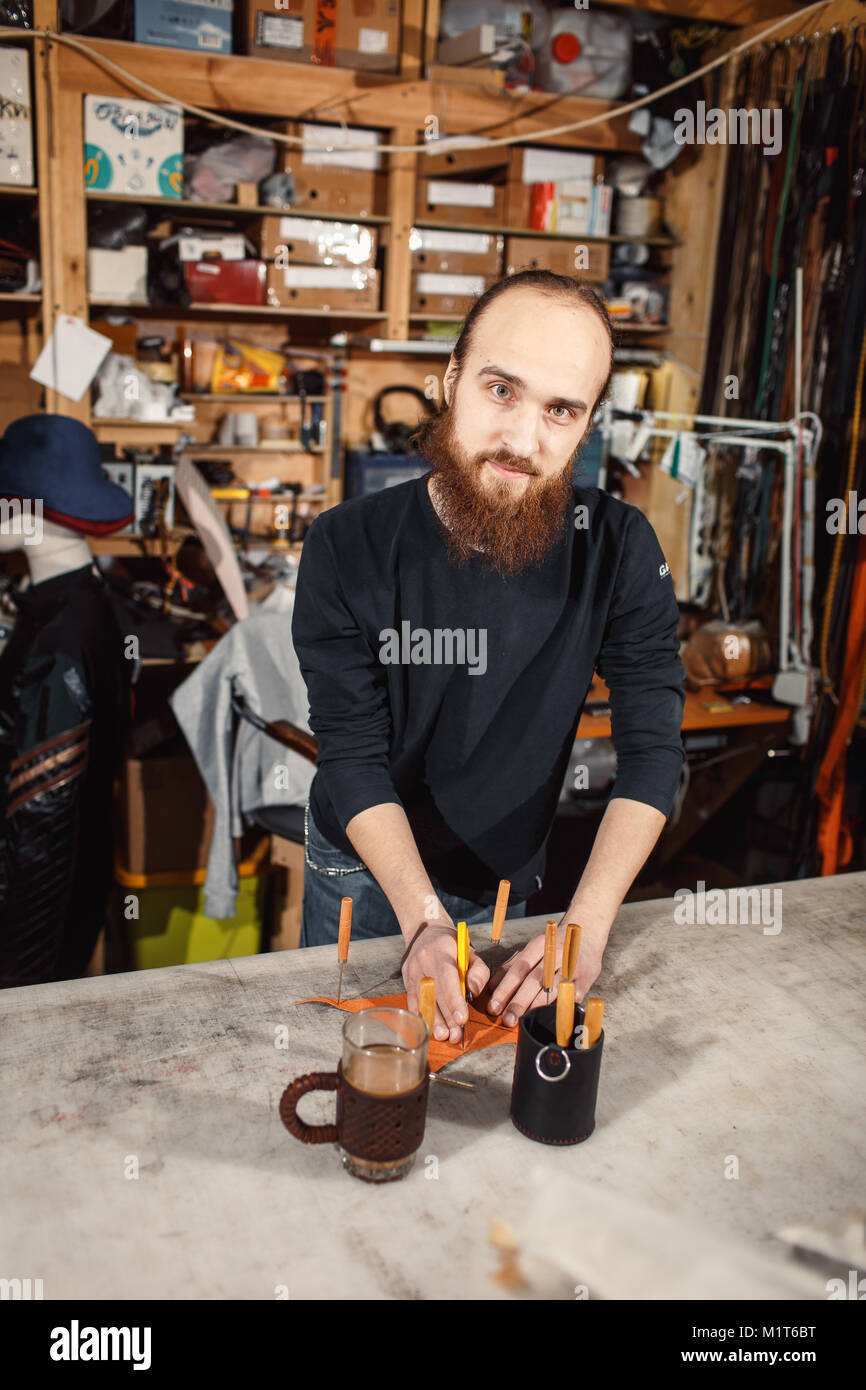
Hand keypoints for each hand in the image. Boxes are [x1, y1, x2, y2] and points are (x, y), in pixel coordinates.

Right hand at [402, 918, 489, 1043]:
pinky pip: (412, 999)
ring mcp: (411, 969)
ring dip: (432, 1019)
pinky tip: (428, 1027)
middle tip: (455, 1036)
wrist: (426, 931)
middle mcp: (423, 959)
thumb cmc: (452, 945)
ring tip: (442, 1035)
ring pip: (422, 998)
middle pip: (435, 992)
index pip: (448, 978)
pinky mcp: (405, 978)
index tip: (461, 1018)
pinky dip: (420, 1014)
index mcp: (442, 949)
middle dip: (445, 1016)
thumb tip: (475, 990)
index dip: (454, 1000)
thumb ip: (478, 970)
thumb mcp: (470, 951)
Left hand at [487, 921, 606, 1027]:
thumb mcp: (532, 949)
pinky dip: (561, 1006)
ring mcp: (572, 967)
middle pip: (535, 979)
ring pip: (554, 988)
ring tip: (524, 1020)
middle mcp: (555, 954)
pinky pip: (573, 996)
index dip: (505, 988)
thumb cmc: (554, 944)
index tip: (493, 1005)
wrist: (586, 931)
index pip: (518, 969)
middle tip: (507, 1018)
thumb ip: (511, 966)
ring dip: (537, 1005)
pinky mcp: (586, 979)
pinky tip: (550, 1017)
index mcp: (538, 945)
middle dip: (519, 1001)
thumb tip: (491, 987)